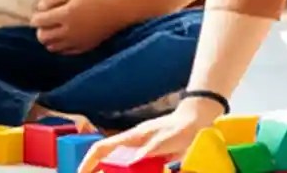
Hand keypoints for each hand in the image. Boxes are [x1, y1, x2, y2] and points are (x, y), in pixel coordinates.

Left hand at [30, 0, 113, 54]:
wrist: (114, 13)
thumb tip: (39, 7)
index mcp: (64, 15)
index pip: (39, 21)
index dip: (36, 18)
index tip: (40, 15)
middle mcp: (66, 31)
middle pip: (42, 37)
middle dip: (41, 30)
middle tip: (47, 24)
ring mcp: (73, 42)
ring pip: (51, 47)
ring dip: (49, 39)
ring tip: (55, 31)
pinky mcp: (81, 49)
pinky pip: (63, 52)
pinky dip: (60, 46)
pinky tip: (65, 38)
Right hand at [78, 98, 221, 172]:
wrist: (199, 119)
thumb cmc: (181, 127)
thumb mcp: (162, 142)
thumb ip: (146, 152)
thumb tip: (130, 163)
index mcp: (131, 138)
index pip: (101, 149)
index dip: (88, 162)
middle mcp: (133, 144)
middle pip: (108, 160)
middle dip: (99, 171)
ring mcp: (142, 150)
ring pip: (122, 166)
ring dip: (115, 172)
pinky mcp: (153, 156)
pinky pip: (138, 169)